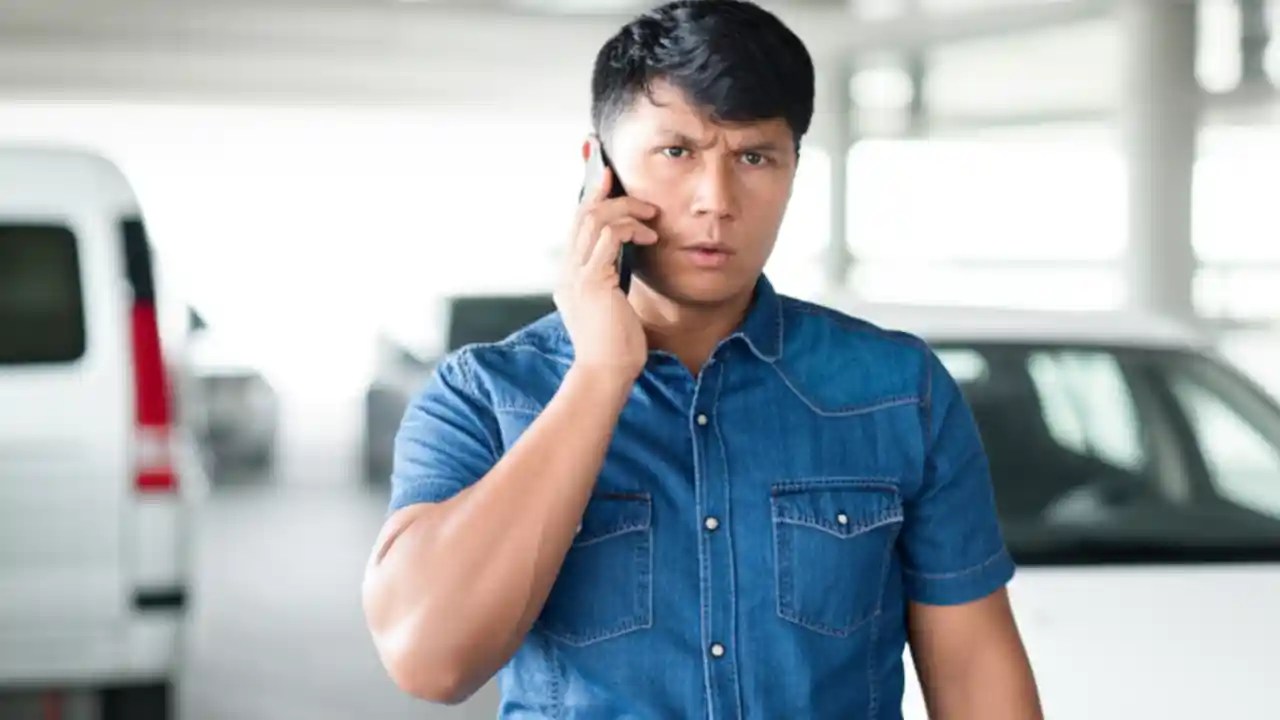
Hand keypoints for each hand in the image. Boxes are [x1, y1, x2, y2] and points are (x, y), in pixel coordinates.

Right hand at [554, 165, 658, 383]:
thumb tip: (625, 258)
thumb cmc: (615, 347)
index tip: (606, 179)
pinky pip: (609, 236)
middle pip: (581, 215)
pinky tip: (649, 236)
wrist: (607, 373)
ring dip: (626, 211)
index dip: (590, 199)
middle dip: (605, 193)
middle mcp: (567, 272)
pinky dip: (631, 228)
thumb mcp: (611, 305)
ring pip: (594, 219)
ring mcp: (576, 275)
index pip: (576, 227)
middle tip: (630, 187)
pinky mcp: (592, 281)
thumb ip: (610, 280)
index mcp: (569, 278)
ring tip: (650, 216)